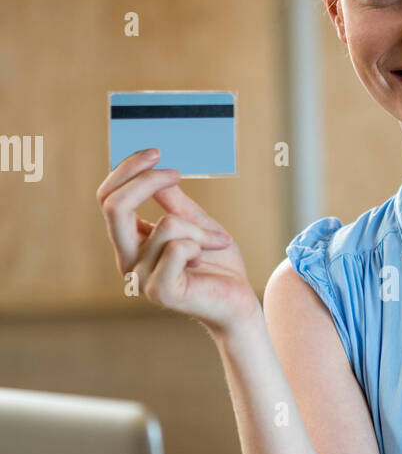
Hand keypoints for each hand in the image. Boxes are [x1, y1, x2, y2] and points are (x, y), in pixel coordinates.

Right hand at [96, 149, 259, 336]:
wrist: (239, 301)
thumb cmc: (218, 264)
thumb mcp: (195, 221)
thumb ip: (171, 200)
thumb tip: (150, 168)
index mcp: (131, 242)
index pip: (109, 198)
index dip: (128, 169)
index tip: (157, 153)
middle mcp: (129, 259)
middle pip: (113, 206)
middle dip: (145, 180)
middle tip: (175, 172)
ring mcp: (141, 277)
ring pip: (165, 225)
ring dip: (199, 227)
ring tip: (215, 242)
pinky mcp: (160, 290)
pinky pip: (177, 246)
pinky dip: (199, 243)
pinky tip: (206, 257)